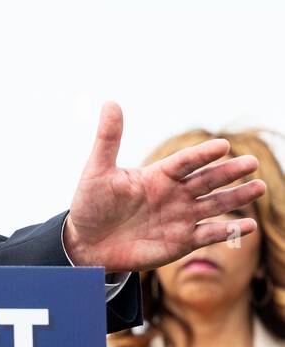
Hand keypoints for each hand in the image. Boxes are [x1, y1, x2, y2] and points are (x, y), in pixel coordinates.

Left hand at [64, 101, 265, 271]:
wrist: (88, 243)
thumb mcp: (98, 170)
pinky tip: (249, 225)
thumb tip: (111, 102)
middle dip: (229, 172)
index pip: (185, 162)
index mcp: (157, 176)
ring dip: (237, 196)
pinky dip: (229, 230)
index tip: (223, 145)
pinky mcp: (182, 241)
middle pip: (206, 180)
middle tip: (252, 162)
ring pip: (215, 204)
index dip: (202, 154)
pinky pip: (210, 234)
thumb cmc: (90, 204)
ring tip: (259, 186)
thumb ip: (108, 139)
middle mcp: (174, 194)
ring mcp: (180, 217)